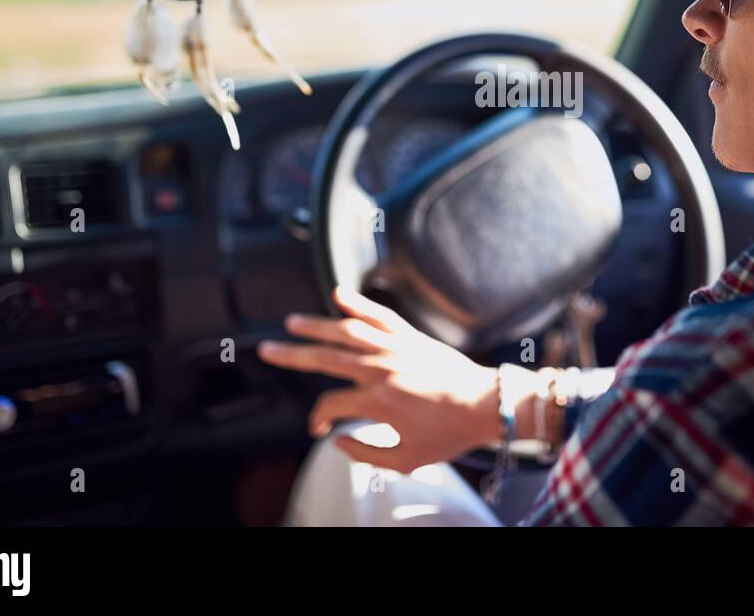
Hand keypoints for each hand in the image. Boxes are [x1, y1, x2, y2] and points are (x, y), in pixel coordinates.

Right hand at [257, 286, 500, 472]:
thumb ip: (366, 454)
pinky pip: (380, 316)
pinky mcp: (411, 337)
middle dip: (292, 355)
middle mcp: (381, 370)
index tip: (320, 430)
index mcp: (378, 402)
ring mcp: (396, 349)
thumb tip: (338, 440)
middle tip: (267, 350)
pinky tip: (338, 294)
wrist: (486, 405)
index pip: (330, 405)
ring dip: (316, 325)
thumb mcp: (406, 460)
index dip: (318, 420)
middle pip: (325, 358)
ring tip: (292, 323)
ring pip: (347, 331)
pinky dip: (359, 303)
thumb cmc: (449, 434)